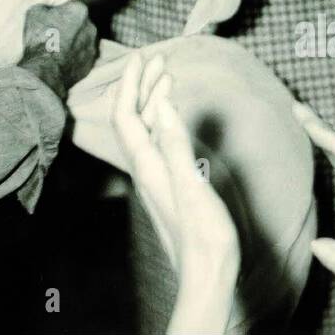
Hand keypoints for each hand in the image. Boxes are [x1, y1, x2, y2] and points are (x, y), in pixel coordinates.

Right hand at [17, 0, 96, 98]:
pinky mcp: (91, 64)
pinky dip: (75, 58)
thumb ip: (46, 8)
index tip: (53, 19)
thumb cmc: (40, 39)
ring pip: (84, 41)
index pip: (73, 6)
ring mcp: (93, 46)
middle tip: (55, 34)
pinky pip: (83, 57)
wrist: (45, 71)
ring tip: (57, 50)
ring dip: (74, 43)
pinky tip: (62, 61)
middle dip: (70, 27)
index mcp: (79, 10)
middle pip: (81, 23)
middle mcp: (91, 27)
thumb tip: (50, 10)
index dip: (62, 12)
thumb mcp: (34, 13)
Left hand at [113, 53, 239, 277]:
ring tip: (167, 77)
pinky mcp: (170, 186)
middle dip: (142, 86)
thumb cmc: (203, 236)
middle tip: (157, 59)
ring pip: (148, 130)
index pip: (127, 115)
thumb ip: (176, 145)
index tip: (141, 57)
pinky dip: (166, 121)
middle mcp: (146, 170)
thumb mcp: (192, 185)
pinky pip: (160, 143)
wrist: (208, 277)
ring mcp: (157, 179)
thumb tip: (165, 105)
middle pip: (134, 119)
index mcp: (148, 166)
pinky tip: (176, 118)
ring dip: (155, 101)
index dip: (131, 84)